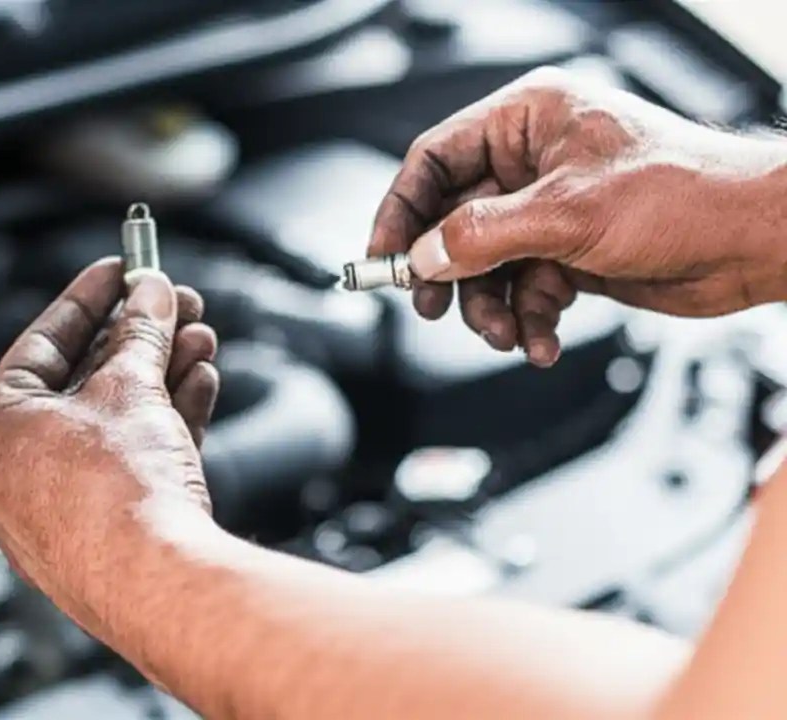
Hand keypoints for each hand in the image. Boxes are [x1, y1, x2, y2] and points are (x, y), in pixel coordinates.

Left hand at [0, 258, 219, 632]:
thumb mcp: (129, 387)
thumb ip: (139, 333)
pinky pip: (126, 465)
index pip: (40, 345)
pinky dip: (162, 423)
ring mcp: (54, 512)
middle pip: (80, 384)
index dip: (88, 298)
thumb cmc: (119, 487)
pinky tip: (203, 382)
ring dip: (160, 375)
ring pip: (111, 425)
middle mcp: (9, 475)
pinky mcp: (99, 539)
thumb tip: (153, 293)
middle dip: (136, 339)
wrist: (157, 585)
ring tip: (203, 336)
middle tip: (176, 301)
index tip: (122, 267)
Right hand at [371, 66, 786, 366]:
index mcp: (527, 121)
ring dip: (490, 307)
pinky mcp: (569, 250)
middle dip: (448, 272)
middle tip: (433, 306)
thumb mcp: (567, 213)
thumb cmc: (683, 194)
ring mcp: (550, 208)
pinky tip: (540, 341)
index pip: (434, 160)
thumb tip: (424, 255)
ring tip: (507, 333)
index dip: (401, 210)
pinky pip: (523, 289)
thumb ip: (483, 235)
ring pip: (485, 265)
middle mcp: (532, 161)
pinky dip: (527, 320)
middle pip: (453, 220)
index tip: (382, 258)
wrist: (751, 241)